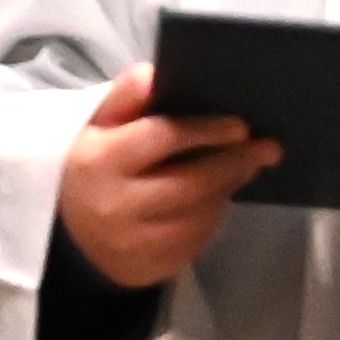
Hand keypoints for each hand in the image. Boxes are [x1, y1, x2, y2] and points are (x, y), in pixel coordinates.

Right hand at [55, 64, 280, 290]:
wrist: (72, 236)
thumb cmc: (93, 168)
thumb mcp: (96, 127)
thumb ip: (126, 97)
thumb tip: (156, 73)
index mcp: (99, 160)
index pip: (161, 137)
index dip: (205, 130)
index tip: (240, 126)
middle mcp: (116, 204)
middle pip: (192, 182)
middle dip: (234, 163)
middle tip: (267, 148)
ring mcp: (136, 241)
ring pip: (201, 213)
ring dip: (227, 188)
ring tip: (244, 168)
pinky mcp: (153, 266)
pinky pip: (197, 239)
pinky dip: (213, 216)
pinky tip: (216, 198)